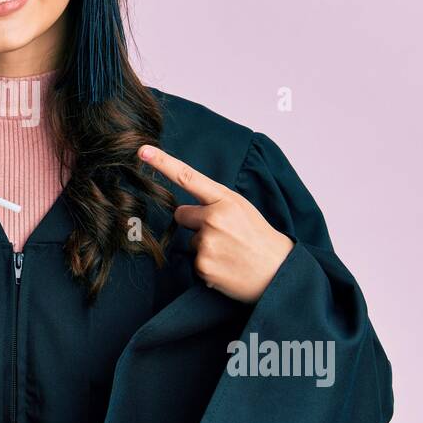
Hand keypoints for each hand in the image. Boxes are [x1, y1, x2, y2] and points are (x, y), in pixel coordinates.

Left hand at [138, 144, 293, 304]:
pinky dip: (208, 265)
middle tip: (224, 234)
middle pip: (181, 214)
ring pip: (189, 240)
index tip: (143, 150)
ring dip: (205, 246)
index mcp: (225, 200)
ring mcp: (207, 243)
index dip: (163, 162)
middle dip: (195, 222)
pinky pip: (194, 261)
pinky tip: (227, 266)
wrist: (279, 272)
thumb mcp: (242, 208)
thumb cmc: (259, 237)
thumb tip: (185, 209)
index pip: (188, 177)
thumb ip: (215, 202)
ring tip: (231, 252)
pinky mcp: (203, 266)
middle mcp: (214, 219)